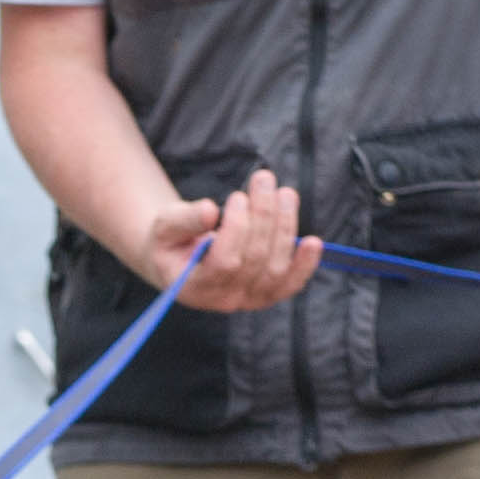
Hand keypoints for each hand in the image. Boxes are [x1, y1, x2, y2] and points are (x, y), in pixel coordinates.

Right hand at [146, 168, 322, 311]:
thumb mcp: (165, 226)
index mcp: (193, 286)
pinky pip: (290, 284)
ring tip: (285, 193)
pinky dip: (305, 264)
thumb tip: (210, 211)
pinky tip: (314, 242)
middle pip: (255, 260)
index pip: (225, 262)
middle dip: (263, 215)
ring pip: (275, 268)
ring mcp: (247, 300)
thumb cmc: (171, 241)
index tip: (235, 197)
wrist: (180, 260)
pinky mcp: (266, 294)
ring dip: (285, 227)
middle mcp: (222, 300)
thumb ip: (183, 220)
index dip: (237, 228)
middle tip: (264, 179)